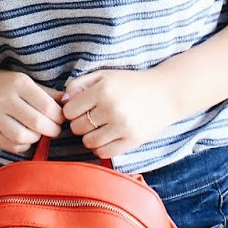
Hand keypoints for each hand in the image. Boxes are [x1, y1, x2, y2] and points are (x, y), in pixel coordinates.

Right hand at [0, 69, 64, 154]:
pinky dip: (23, 146)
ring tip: (38, 132)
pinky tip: (26, 139)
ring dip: (36, 138)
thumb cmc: (6, 86)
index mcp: (18, 83)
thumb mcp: (26, 83)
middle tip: (54, 129)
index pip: (46, 106)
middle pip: (36, 122)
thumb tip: (70, 101)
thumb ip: (48, 94)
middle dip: (51, 130)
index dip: (59, 117)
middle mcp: (4, 99)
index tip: (61, 119)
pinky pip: (11, 146)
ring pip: (22, 136)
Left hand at [62, 68, 179, 157]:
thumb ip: (80, 83)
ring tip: (99, 128)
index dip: (72, 111)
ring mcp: (122, 127)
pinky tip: (107, 137)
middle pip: (76, 127)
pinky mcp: (132, 141)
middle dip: (80, 124)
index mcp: (103, 90)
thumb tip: (62, 100)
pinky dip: (100, 147)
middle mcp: (111, 108)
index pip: (69, 111)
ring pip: (88, 142)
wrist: (165, 93)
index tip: (81, 109)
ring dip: (89, 137)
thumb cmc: (131, 83)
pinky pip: (103, 152)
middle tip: (91, 118)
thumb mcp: (105, 75)